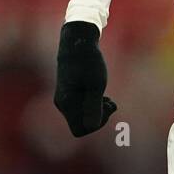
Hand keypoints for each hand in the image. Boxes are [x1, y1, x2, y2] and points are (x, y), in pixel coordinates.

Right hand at [53, 21, 116, 135]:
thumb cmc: (89, 62)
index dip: (95, 125)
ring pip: (82, 117)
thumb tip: (91, 127)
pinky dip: (94, 105)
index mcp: (67, 103)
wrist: (78, 43)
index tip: (105, 107)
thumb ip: (94, 107)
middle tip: (111, 102)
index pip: (80, 130)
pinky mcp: (69, 94)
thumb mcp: (96, 84)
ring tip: (108, 99)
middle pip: (81, 125)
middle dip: (99, 118)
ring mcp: (65, 100)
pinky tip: (103, 96)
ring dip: (98, 111)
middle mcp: (63, 104)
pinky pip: (81, 109)